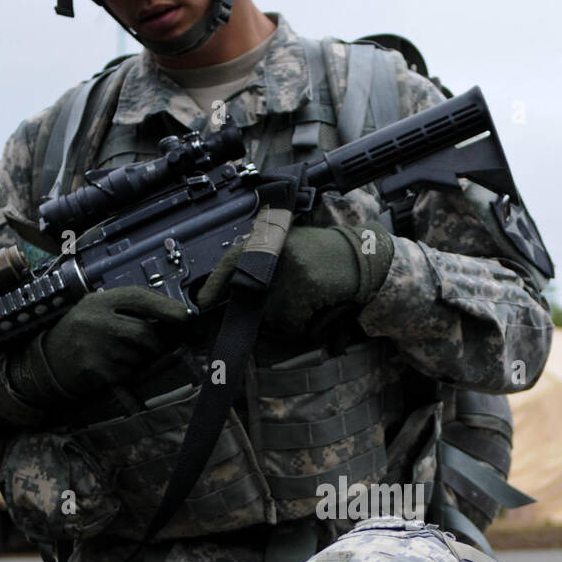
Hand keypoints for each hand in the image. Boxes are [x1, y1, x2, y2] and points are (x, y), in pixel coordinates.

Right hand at [7, 286, 191, 406]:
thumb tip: (174, 314)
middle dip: (155, 343)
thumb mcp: (98, 310)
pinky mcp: (96, 371)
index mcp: (99, 301)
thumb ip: (128, 309)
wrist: (46, 361)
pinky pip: (127, 374)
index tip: (186, 316)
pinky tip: (108, 368)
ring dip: (137, 360)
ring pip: (139, 356)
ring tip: (115, 355)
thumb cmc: (81, 334)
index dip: (166, 307)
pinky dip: (125, 373)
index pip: (139, 298)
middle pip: (145, 332)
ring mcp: (95, 347)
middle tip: (150, 346)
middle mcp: (96, 321)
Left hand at [195, 222, 393, 337]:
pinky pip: (293, 320)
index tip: (202, 302)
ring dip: (288, 317)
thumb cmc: (325, 255)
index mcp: (271, 239)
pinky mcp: (305, 286)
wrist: (360, 257)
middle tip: (293, 297)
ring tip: (308, 299)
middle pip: (254, 299)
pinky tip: (316, 306)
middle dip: (269, 308)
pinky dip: (302, 322)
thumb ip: (265, 261)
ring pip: (273, 314)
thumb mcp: (291, 246)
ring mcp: (290, 269)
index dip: (215, 282)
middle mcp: (276, 251)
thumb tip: (238, 292)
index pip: (232, 258)